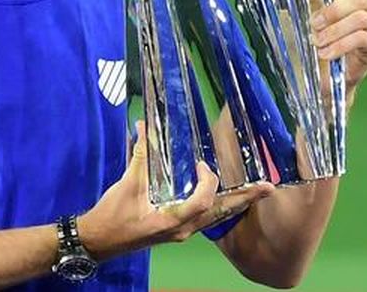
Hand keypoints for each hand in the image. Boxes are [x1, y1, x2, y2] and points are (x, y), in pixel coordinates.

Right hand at [77, 122, 274, 258]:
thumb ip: (140, 155)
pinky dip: (217, 206)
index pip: (203, 202)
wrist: (98, 241)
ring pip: (215, 218)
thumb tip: (146, 126)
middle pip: (221, 214)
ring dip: (234, 204)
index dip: (208, 181)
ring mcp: (181, 232)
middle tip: (267, 188)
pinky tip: (222, 197)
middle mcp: (182, 229)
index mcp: (172, 220)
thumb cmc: (113, 216)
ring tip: (253, 193)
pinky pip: (205, 219)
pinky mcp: (176, 231)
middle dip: (244, 200)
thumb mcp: (126, 184)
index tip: (201, 164)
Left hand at [310, 0, 366, 91]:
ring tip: (316, 41)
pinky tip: (325, 54)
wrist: (315, 79)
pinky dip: (341, 45)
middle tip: (313, 24)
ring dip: (335, 29)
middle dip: (334, 9)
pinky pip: (364, 39)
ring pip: (363, 18)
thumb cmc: (311, 43)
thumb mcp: (303, 10)